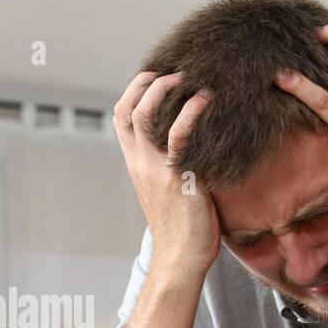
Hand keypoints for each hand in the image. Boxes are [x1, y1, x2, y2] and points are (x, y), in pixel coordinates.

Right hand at [113, 70, 219, 278]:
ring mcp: (155, 169)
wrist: (181, 257)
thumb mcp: (168, 187)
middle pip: (127, 109)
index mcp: (136, 163)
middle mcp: (140, 162)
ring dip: (163, 89)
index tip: (157, 74)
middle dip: (147, 81)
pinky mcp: (177, 177)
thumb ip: (170, 161)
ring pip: (144, 115)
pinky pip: (178, 136)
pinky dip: (190, 113)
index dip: (135, 90)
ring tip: (187, 76)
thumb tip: (193, 138)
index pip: (121, 116)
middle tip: (174, 69)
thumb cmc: (183, 225)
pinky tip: (205, 100)